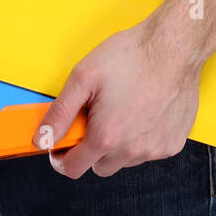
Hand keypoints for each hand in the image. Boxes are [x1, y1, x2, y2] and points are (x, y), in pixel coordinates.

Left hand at [33, 19, 201, 178]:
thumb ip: (60, 112)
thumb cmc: (132, 56)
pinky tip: (144, 111)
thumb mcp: (84, 77)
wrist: (174, 46)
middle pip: (99, 166)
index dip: (61, 156)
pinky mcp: (173, 143)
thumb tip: (41, 138)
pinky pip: (148, 151)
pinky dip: (142, 138)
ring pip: (125, 160)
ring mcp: (155, 150)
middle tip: (95, 116)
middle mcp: (132, 151)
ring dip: (118, 143)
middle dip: (91, 147)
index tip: (62, 143)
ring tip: (122, 108)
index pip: (73, 168)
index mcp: (106, 137)